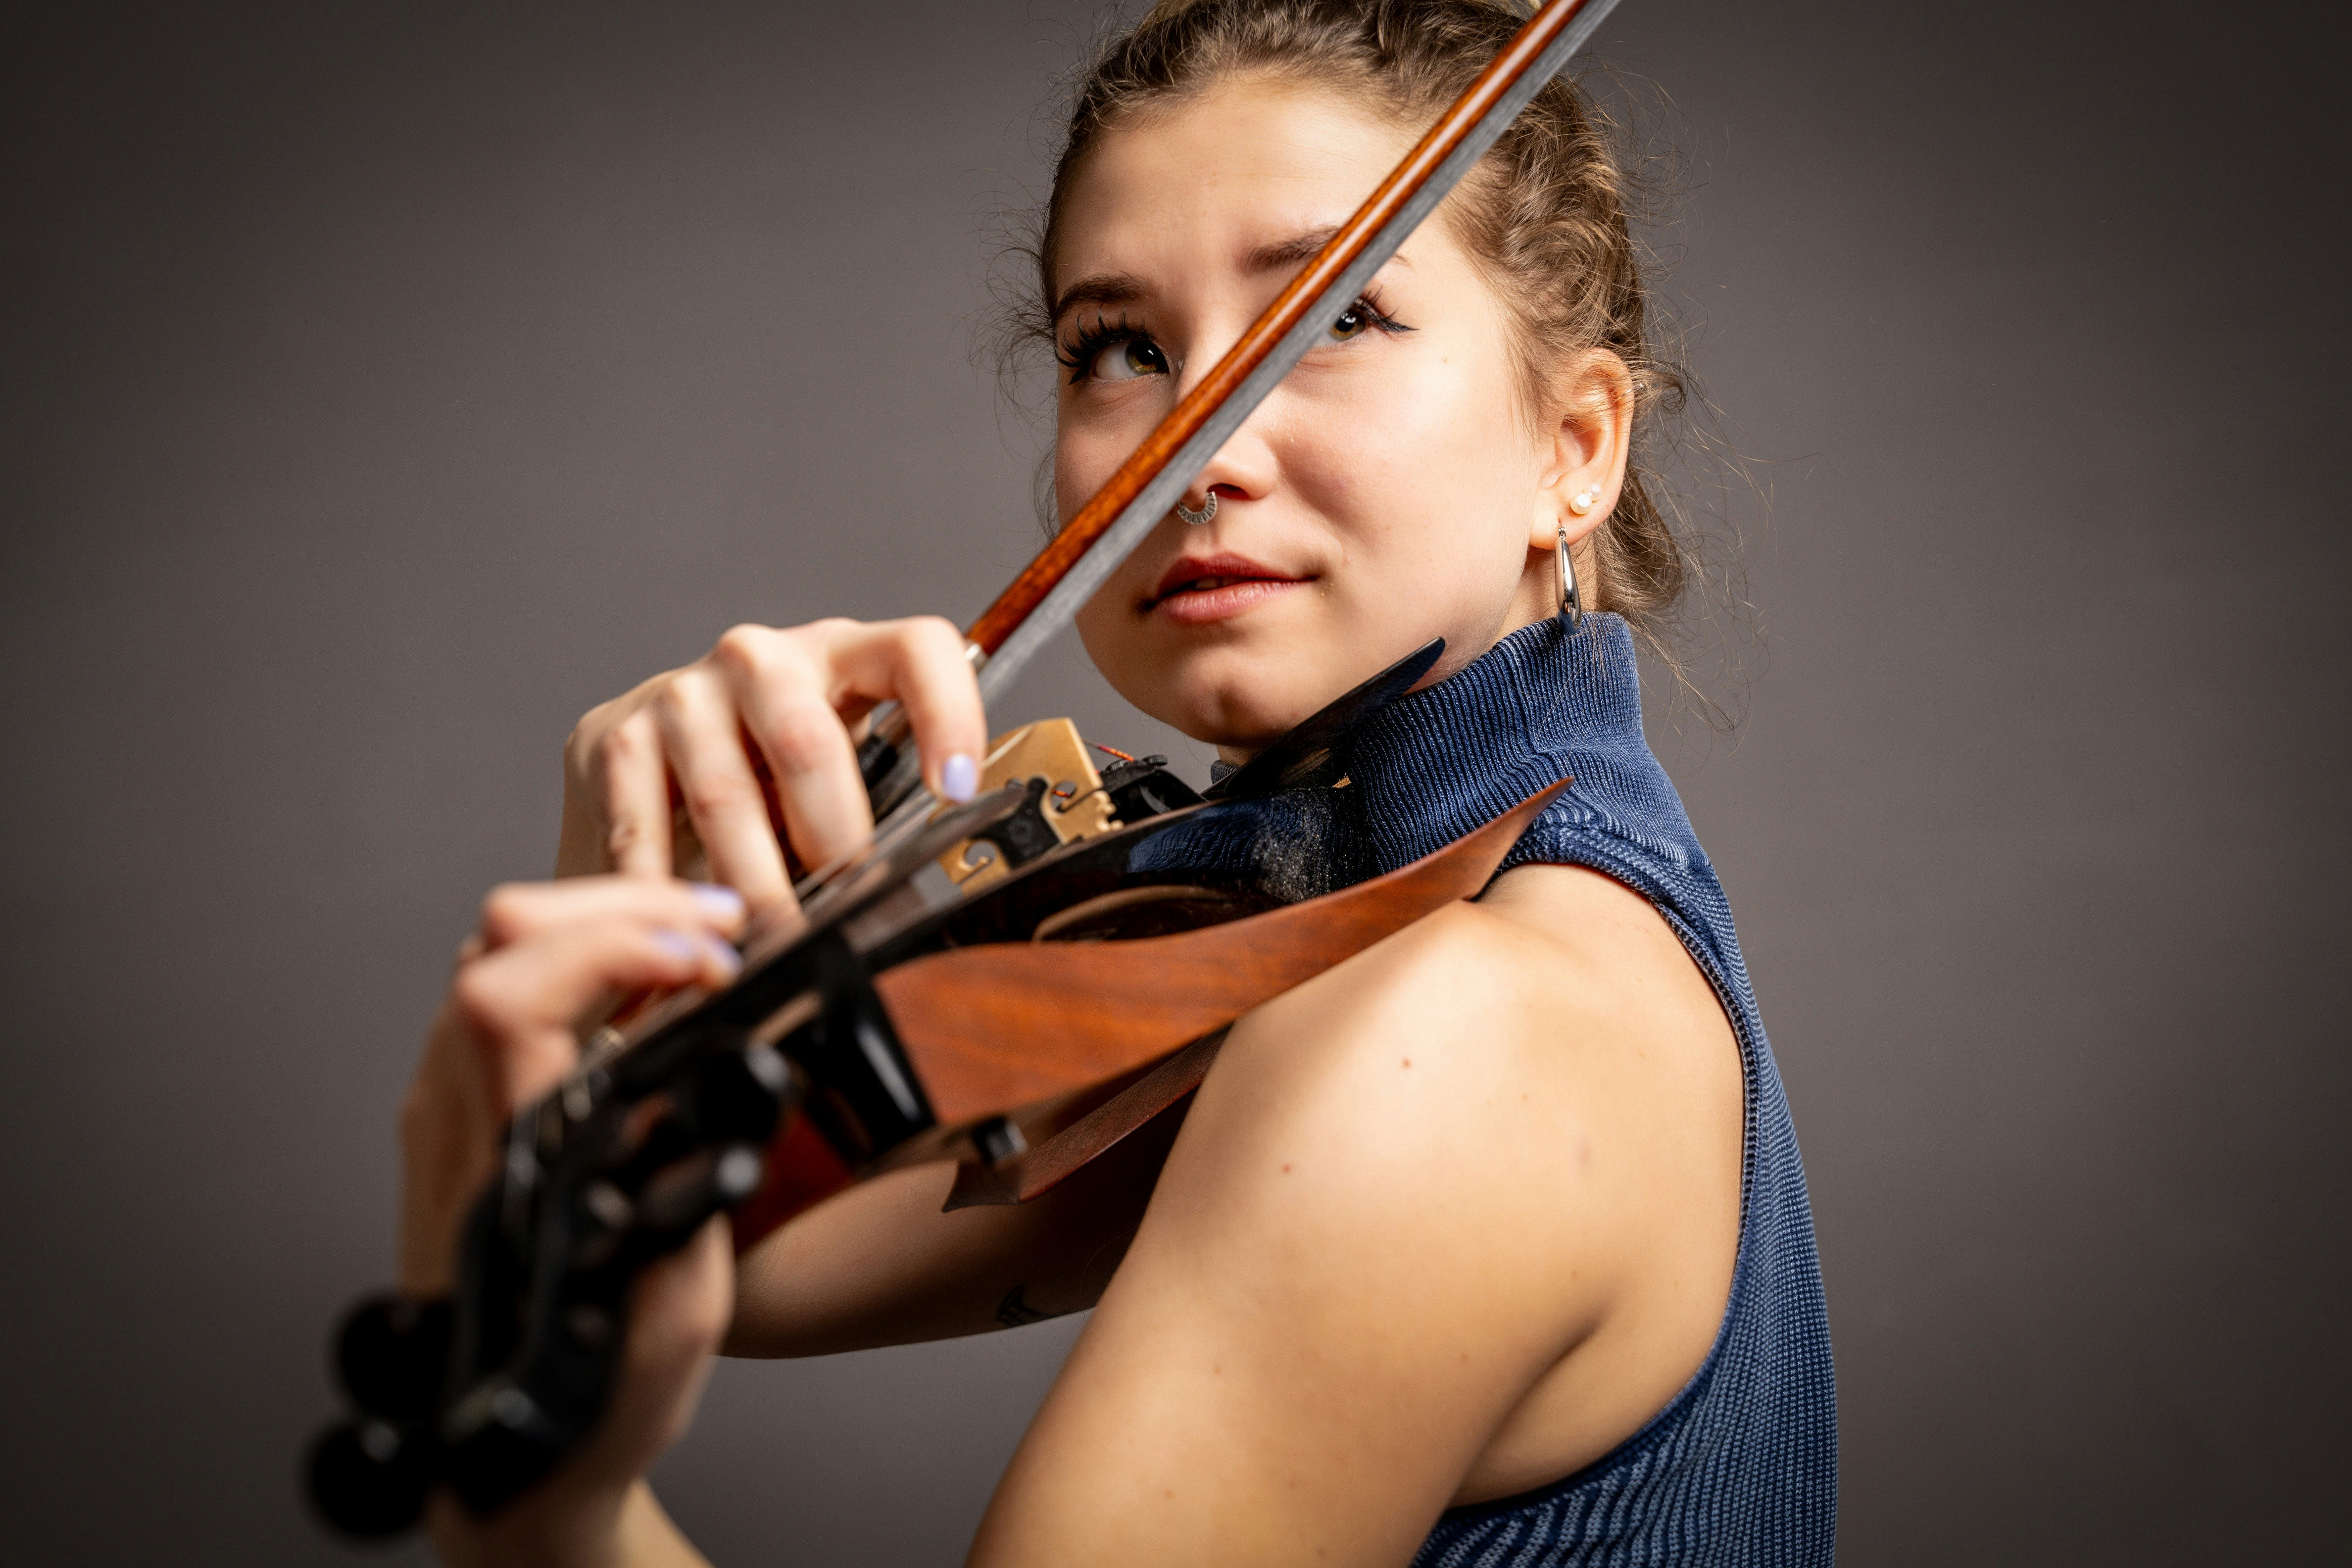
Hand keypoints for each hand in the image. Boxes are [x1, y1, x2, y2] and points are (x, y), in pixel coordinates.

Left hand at [401, 877, 746, 1567]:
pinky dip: (583, 963)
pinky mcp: (457, 1115)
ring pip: (493, 957)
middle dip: (621, 902)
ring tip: (698, 942)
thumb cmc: (577, 1416)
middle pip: (498, 943)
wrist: (500, 1473)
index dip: (613, 945)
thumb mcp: (664, 1346)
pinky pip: (502, 997)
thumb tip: (716, 1118)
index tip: (709, 958)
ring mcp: (444, 1115)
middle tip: (721, 926)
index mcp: (500, 1168)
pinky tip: (651, 990)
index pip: (514, 1001)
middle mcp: (456, 1127)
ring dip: (602, 924)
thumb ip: (686, 1236)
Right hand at [555, 617, 987, 910]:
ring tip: (775, 944)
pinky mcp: (615, 737)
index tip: (955, 791)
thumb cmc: (769, 773)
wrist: (655, 759)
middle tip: (845, 909)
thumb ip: (884, 805)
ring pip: (727, 798)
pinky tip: (690, 934)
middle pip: (808, 743)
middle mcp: (759, 659)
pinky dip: (670, 894)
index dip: (946, 714)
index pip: (916, 650)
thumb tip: (924, 890)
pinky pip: (644, 830)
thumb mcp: (840, 772)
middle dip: (832, 841)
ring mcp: (682, 694)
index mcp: (841, 654)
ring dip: (755, 886)